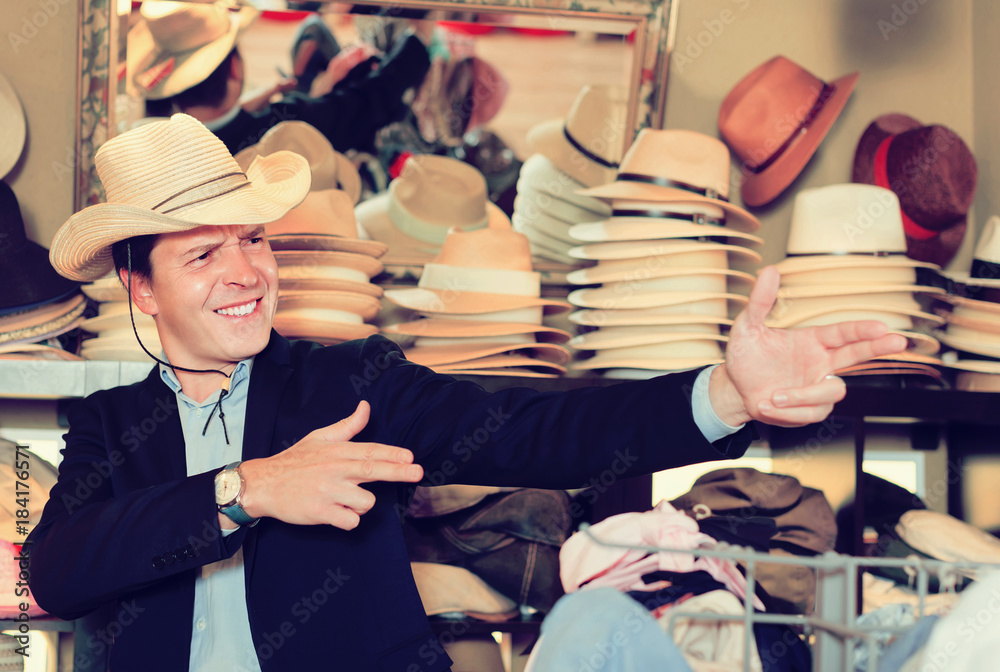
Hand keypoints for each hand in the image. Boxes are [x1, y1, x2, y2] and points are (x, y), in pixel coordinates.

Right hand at [238, 401, 422, 528]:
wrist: (263, 484)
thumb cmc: (294, 461)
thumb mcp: (320, 437)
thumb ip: (348, 426)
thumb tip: (366, 407)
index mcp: (336, 452)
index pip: (370, 451)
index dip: (392, 454)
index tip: (411, 457)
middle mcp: (334, 470)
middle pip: (372, 471)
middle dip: (398, 472)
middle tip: (417, 472)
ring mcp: (327, 491)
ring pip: (365, 502)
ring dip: (364, 505)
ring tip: (348, 500)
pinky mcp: (320, 512)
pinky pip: (350, 521)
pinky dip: (349, 520)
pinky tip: (338, 513)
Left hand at [711, 266, 907, 427]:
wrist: (735, 389)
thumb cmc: (745, 357)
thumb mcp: (747, 327)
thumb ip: (760, 302)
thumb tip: (768, 270)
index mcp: (812, 341)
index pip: (843, 333)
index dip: (862, 330)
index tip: (882, 326)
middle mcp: (821, 363)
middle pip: (858, 355)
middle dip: (878, 348)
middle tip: (898, 341)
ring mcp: (818, 386)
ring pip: (832, 392)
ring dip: (802, 396)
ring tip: (773, 396)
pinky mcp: (811, 409)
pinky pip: (811, 413)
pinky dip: (787, 412)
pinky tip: (767, 404)